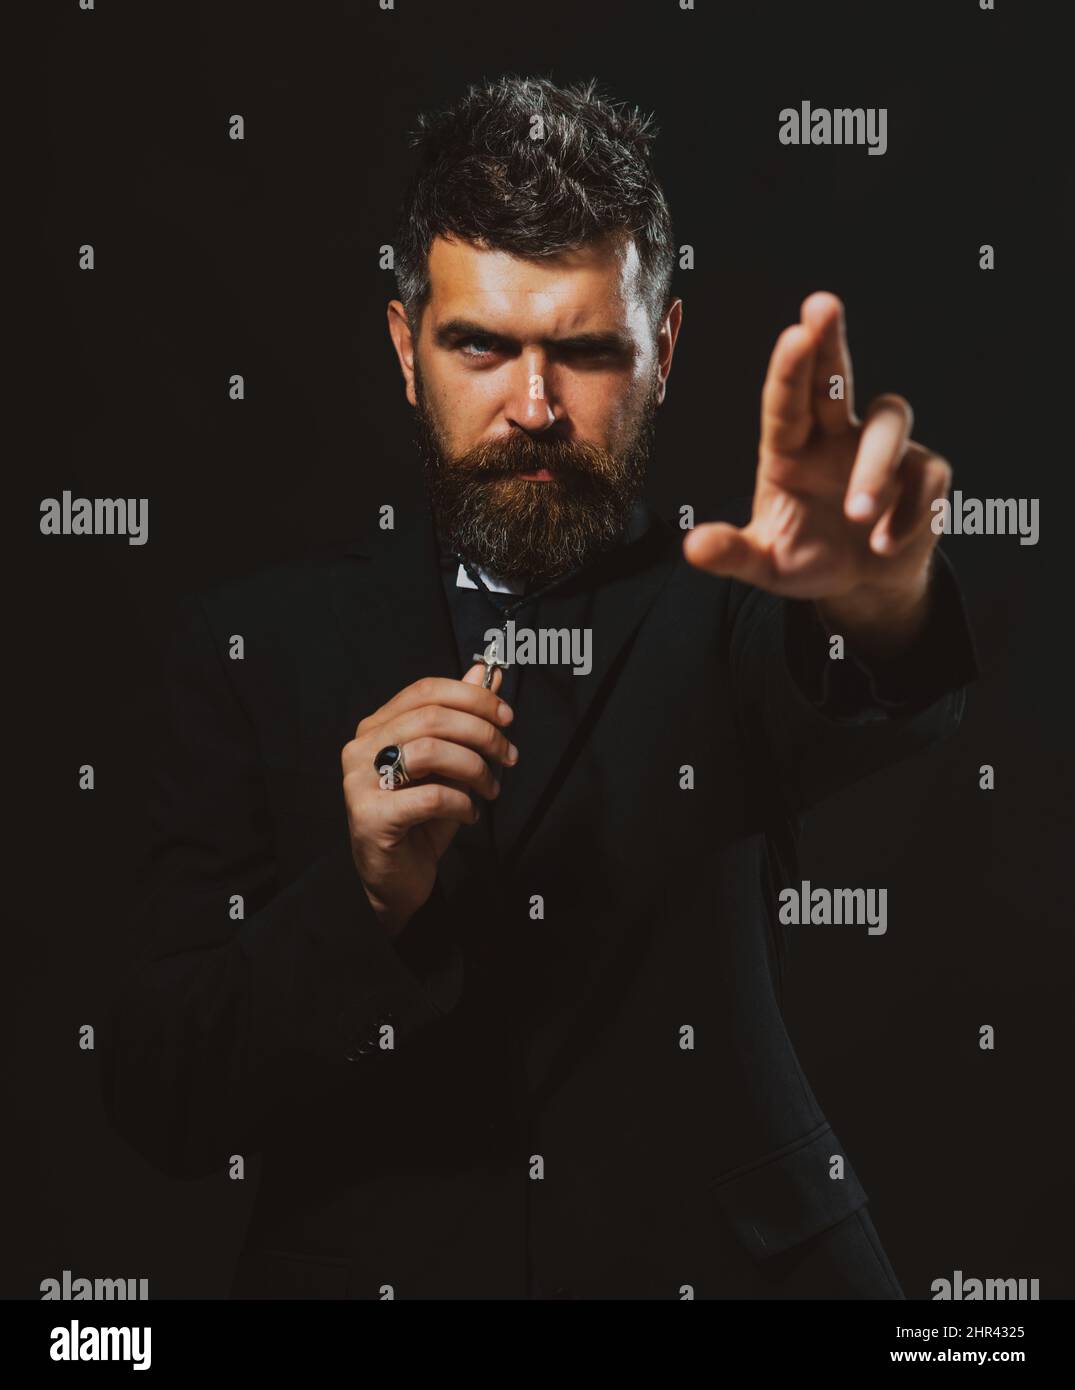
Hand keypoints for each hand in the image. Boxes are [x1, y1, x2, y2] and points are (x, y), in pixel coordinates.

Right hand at [341, 664, 518, 937]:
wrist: (398, 879)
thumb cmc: (422, 819)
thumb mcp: (450, 764)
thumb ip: (464, 717)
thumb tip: (487, 673)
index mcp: (377, 727)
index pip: (425, 691)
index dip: (472, 696)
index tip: (506, 715)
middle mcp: (361, 748)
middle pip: (431, 717)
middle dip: (482, 732)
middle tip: (509, 755)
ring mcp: (360, 782)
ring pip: (429, 751)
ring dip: (474, 768)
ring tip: (490, 788)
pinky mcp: (370, 816)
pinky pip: (429, 797)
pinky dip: (461, 803)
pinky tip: (469, 815)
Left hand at [684, 292, 952, 656]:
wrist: (864, 584)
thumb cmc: (807, 559)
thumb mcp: (765, 564)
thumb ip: (733, 554)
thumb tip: (693, 548)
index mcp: (790, 449)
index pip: (786, 403)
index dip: (790, 370)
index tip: (794, 334)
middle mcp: (836, 437)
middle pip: (834, 378)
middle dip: (830, 341)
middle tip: (822, 304)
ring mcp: (883, 450)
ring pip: (890, 422)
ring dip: (875, 465)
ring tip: (858, 516)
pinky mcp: (923, 473)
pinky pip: (924, 478)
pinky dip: (907, 513)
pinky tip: (883, 545)